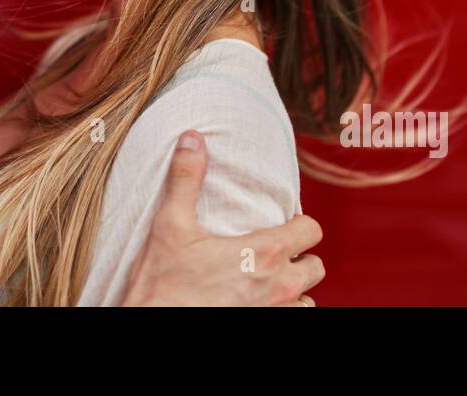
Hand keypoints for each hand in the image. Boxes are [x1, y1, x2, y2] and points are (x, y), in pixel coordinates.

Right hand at [120, 130, 324, 305]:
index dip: (300, 223)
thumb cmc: (162, 282)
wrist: (149, 324)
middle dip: (300, 257)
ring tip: (269, 281)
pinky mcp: (262, 329)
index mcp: (264, 254)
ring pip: (307, 300)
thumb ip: (185, 177)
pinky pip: (292, 320)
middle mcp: (278, 287)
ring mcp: (272, 314)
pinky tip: (259, 302)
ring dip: (294, 289)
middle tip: (274, 252)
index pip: (311, 230)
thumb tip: (192, 137)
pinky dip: (282, 310)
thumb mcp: (170, 224)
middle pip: (316, 267)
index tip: (281, 222)